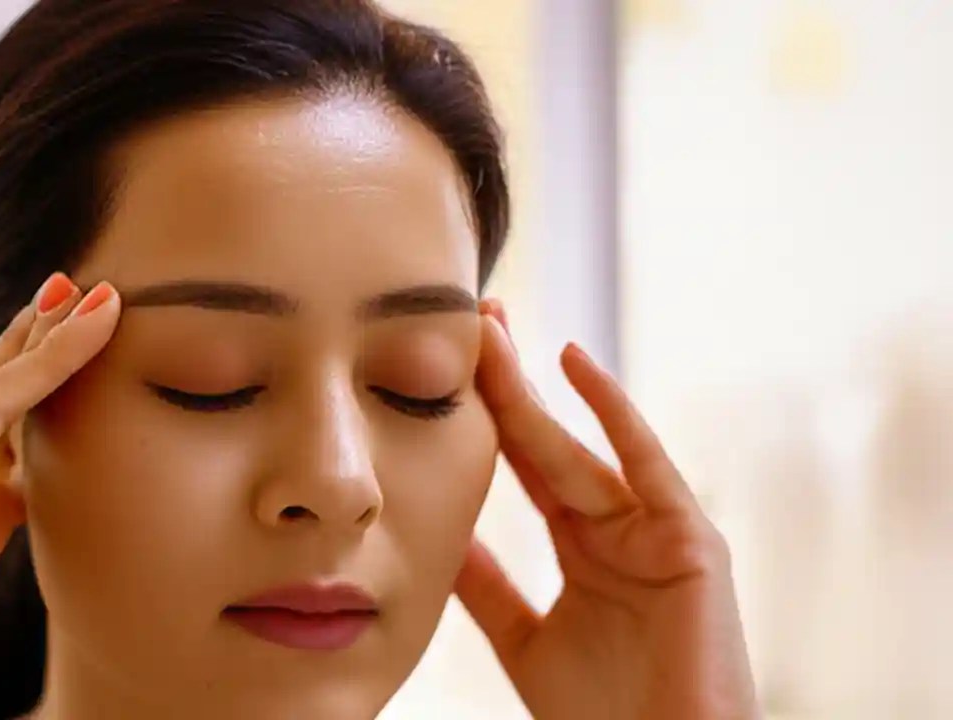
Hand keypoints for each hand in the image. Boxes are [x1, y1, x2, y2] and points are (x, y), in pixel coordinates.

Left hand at [457, 302, 757, 719]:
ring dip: (531, 389)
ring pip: (578, 447)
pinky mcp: (690, 539)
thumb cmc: (605, 716)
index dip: (488, 419)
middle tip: (471, 319)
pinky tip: (573, 361)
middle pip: (547, 442)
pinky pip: (646, 465)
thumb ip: (488, 587)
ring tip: (490, 330)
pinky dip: (613, 412)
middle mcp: (618, 527)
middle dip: (506, 384)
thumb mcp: (524, 639)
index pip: (526, 467)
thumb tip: (438, 536)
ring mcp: (655, 528)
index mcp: (584, 547)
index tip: (449, 367)